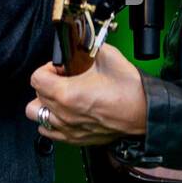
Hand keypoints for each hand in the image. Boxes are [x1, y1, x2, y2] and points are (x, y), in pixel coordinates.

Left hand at [26, 43, 146, 145]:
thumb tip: (80, 44)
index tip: (61, 68)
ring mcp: (68, 128)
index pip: (36, 78)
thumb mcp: (107, 56)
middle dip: (48, 83)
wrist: (145, 112)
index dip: (48, 68)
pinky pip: (48, 132)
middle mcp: (63, 114)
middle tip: (64, 79)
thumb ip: (88, 47)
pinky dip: (51, 121)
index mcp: (67, 93)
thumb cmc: (130, 90)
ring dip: (45, 104)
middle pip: (36, 95)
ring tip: (61, 97)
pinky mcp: (75, 138)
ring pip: (37, 115)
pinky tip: (65, 112)